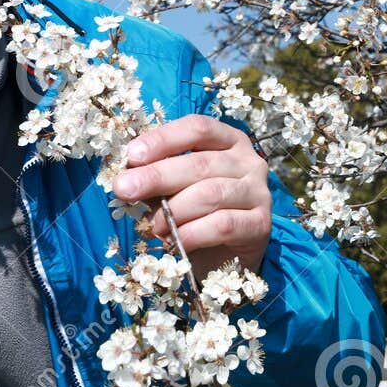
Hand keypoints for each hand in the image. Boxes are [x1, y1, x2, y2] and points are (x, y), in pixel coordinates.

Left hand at [113, 114, 272, 276]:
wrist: (225, 258)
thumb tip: (127, 177)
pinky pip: (223, 224)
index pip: (198, 128)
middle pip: (200, 163)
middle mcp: (248, 161)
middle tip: (124, 189)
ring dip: (174, 210)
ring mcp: (258, 192)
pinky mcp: (261, 224)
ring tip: (153, 225)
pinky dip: (192, 233)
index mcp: (228, 140)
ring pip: (210, 194)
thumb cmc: (197, 214)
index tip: (131, 156)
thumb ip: (159, 179)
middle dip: (156, 176)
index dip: (163, 139)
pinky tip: (175, 241)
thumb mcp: (176, 189)